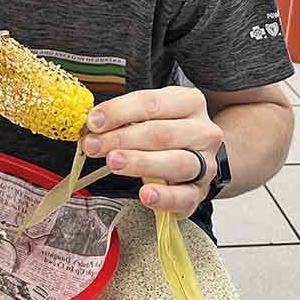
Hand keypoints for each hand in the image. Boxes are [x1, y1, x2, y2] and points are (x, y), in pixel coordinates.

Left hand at [82, 87, 223, 217]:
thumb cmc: (165, 131)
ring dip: (140, 163)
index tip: (93, 122)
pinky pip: (184, 196)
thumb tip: (93, 125)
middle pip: (161, 133)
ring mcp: (205, 163)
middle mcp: (202, 131)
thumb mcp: (149, 115)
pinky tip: (145, 195)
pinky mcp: (199, 193)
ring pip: (175, 162)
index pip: (151, 103)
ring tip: (113, 163)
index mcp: (189, 102)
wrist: (195, 158)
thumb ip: (125, 117)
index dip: (119, 112)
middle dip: (122, 139)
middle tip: (94, 145)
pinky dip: (164, 197)